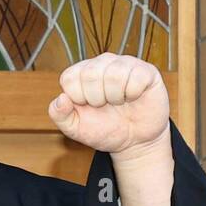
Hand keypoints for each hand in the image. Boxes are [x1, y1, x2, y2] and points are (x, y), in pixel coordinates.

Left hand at [48, 54, 169, 156]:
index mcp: (81, 74)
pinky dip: (133, 94)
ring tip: (119, 102)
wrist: (133, 141)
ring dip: (115, 97)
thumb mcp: (75, 129)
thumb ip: (60, 116)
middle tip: (104, 106)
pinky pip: (136, 77)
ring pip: (114, 74)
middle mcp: (102, 64)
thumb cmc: (104, 130)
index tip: (87, 106)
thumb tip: (60, 99)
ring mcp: (124, 64)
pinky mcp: (145, 71)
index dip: (77, 98)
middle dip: (96, 99)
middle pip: (90, 74)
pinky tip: (133, 97)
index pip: (69, 77)